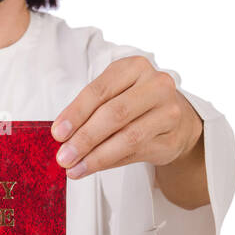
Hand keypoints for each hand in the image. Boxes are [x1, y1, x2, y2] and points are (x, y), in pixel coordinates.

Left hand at [51, 56, 202, 181]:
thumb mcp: (114, 94)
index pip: (100, 90)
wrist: (176, 120)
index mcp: (135, 67)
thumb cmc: (137, 104)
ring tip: (75, 167)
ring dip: (97, 156)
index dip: (76, 113)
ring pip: (128, 137)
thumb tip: (63, 137)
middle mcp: (157, 86)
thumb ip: (91, 110)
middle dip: (85, 138)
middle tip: (64, 156)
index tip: (58, 133)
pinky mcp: (172, 139)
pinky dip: (110, 162)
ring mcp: (169, 112)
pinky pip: (137, 153)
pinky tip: (93, 167)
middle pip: (115, 114)